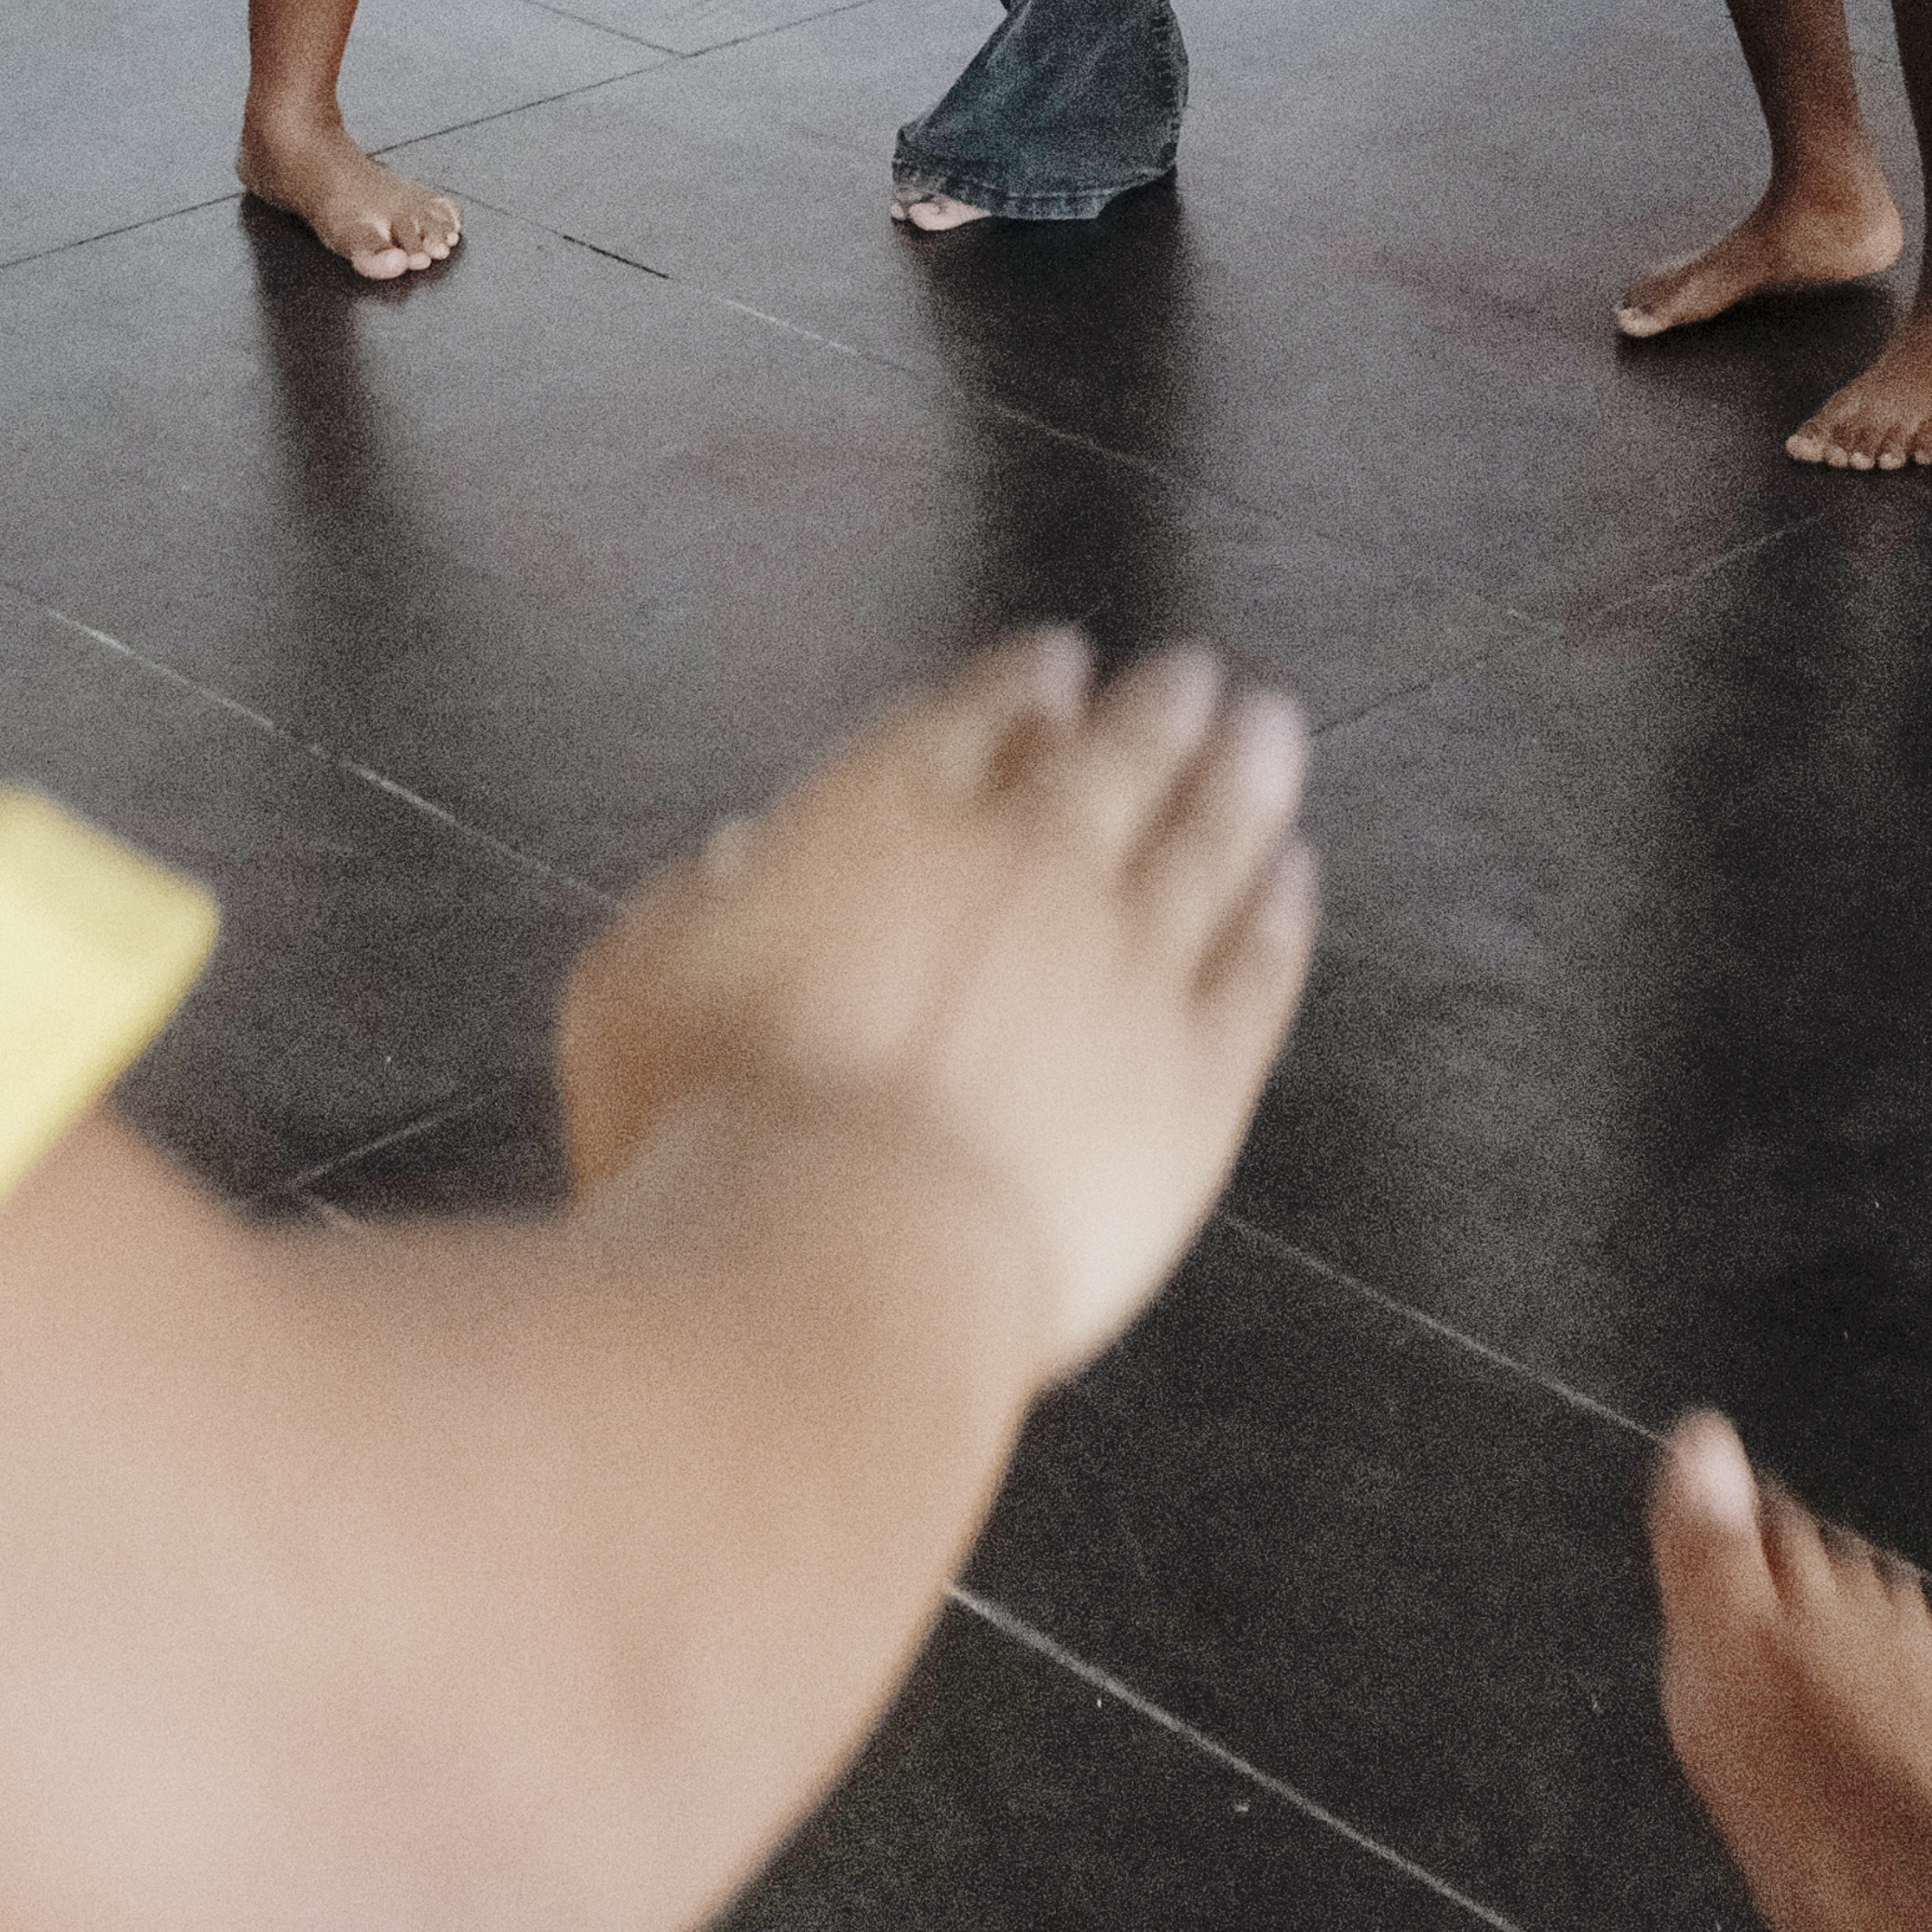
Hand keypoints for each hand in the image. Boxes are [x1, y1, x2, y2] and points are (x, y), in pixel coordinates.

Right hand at [555, 633, 1318, 1390]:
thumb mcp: (638, 979)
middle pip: (1113, 755)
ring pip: (1207, 836)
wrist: (834, 1265)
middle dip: (1154, 707)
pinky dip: (1280, 911)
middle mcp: (1023, 864)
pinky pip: (1255, 967)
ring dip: (1242, 775)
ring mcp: (1122, 964)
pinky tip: (1293, 880)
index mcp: (887, 821)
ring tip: (1268, 731)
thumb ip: (694, 903)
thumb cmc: (711, 1137)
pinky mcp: (1191, 1076)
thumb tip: (742, 859)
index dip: (1022, 685)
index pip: (976, 718)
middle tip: (1189, 675)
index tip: (1056, 666)